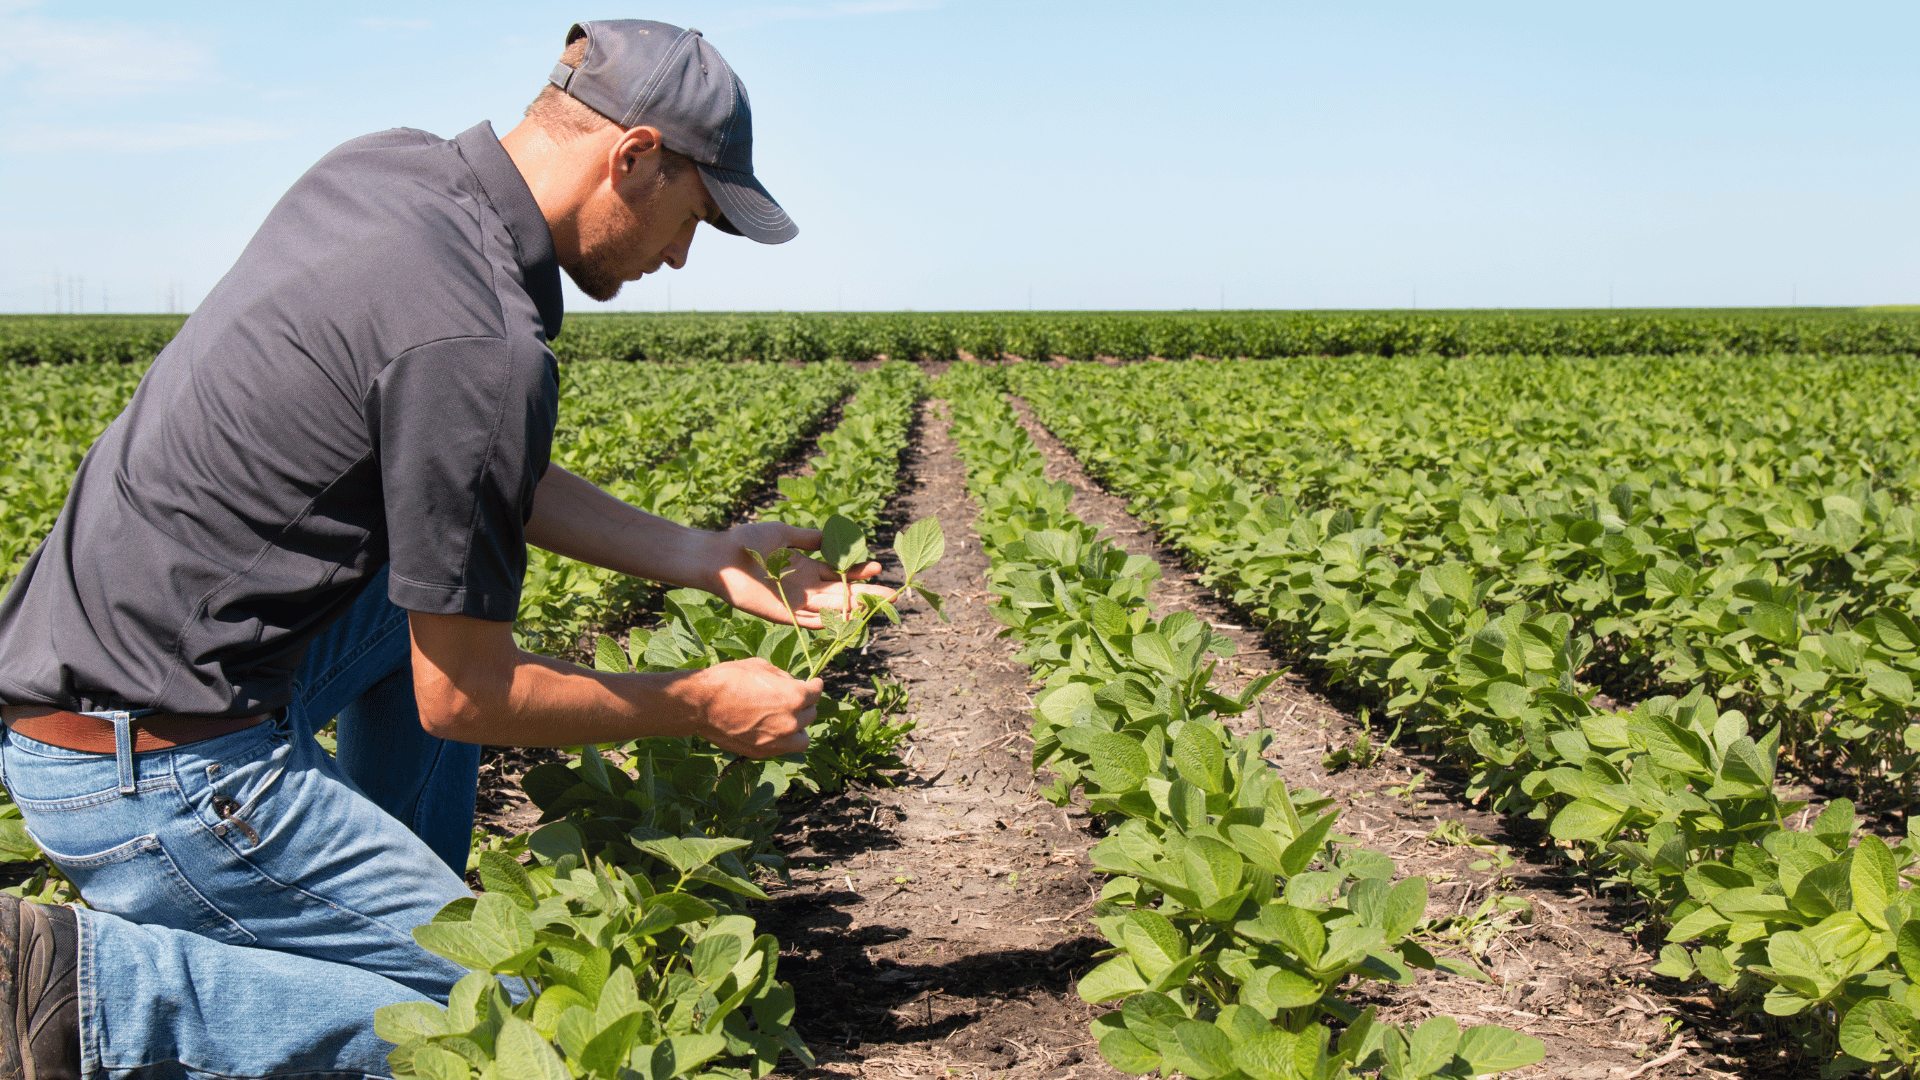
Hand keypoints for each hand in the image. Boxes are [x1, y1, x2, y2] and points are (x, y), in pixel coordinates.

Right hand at [683, 658, 821, 756]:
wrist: (702, 704)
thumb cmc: (728, 679)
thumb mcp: (760, 666)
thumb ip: (782, 676)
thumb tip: (791, 683)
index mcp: (794, 697)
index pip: (816, 692)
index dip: (815, 686)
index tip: (813, 684)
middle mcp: (791, 721)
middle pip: (811, 714)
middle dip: (805, 704)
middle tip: (796, 699)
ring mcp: (777, 740)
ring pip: (803, 739)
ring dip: (800, 728)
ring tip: (789, 720)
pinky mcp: (763, 752)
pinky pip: (784, 748)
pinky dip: (783, 740)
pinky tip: (773, 730)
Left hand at [710, 520, 896, 628]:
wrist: (720, 556)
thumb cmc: (747, 541)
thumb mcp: (784, 533)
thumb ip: (809, 538)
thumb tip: (835, 536)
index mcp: (807, 568)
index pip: (840, 573)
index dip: (860, 572)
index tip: (878, 568)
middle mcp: (805, 588)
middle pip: (842, 594)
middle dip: (867, 594)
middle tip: (893, 595)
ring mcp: (795, 603)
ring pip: (831, 609)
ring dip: (852, 610)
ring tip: (876, 606)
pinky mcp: (782, 615)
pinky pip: (808, 622)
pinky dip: (826, 623)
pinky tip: (847, 620)